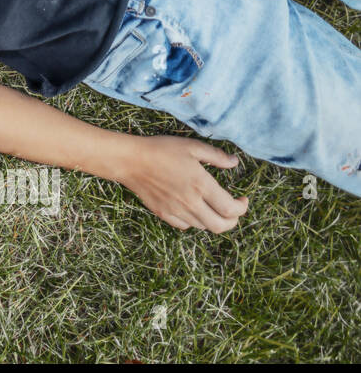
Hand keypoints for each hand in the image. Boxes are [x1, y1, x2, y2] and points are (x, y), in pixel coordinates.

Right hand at [118, 136, 248, 231]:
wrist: (130, 160)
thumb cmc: (160, 150)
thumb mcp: (191, 146)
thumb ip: (216, 156)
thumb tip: (234, 162)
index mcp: (201, 185)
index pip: (230, 209)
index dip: (242, 208)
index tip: (242, 199)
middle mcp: (191, 203)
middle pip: (220, 226)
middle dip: (232, 221)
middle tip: (232, 209)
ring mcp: (176, 210)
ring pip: (203, 226)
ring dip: (213, 219)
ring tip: (212, 206)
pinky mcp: (163, 213)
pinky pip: (185, 225)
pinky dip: (194, 221)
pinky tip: (193, 209)